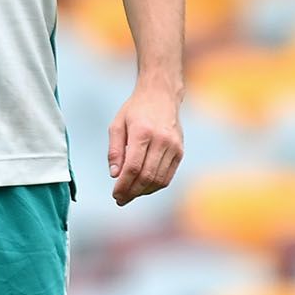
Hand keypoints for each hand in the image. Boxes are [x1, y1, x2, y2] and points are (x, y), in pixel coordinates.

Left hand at [107, 85, 183, 205]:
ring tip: (131, 193)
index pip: (133, 167)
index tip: (115, 194)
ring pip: (159, 180)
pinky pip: (168, 176)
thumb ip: (114, 150)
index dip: (123, 185)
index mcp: (142, 132)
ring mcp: (173, 146)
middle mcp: (161, 140)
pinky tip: (144, 186)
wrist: (161, 95)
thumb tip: (115, 174)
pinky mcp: (180, 151)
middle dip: (132, 192)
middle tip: (120, 199)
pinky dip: (155, 185)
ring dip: (143, 191)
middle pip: (146, 176)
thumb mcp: (117, 124)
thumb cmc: (135, 110)